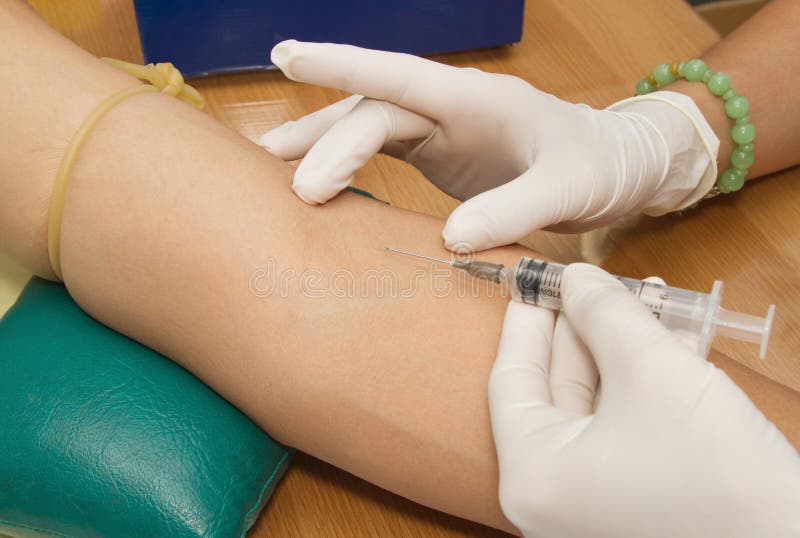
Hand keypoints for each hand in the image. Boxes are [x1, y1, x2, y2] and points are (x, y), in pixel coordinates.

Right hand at [260, 40, 717, 250]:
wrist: (609, 169)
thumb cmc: (594, 168)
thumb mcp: (568, 189)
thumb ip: (514, 209)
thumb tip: (451, 239)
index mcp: (479, 100)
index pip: (402, 76)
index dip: (344, 65)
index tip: (288, 56)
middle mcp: (449, 106)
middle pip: (372, 110)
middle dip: (326, 141)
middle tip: (290, 186)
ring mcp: (439, 128)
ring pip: (366, 126)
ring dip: (318, 145)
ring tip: (267, 165)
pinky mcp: (435, 152)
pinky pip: (377, 150)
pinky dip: (343, 163)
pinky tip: (314, 182)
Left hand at [489, 263, 799, 537]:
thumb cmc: (717, 471)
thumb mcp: (652, 370)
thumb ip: (605, 314)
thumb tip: (577, 276)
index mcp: (533, 474)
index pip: (510, 380)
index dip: (527, 321)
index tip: (534, 280)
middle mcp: (552, 494)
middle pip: (555, 390)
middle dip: (583, 329)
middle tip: (595, 283)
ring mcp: (591, 500)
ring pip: (596, 403)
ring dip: (620, 348)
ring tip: (645, 296)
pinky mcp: (631, 499)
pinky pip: (623, 426)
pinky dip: (641, 383)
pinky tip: (669, 337)